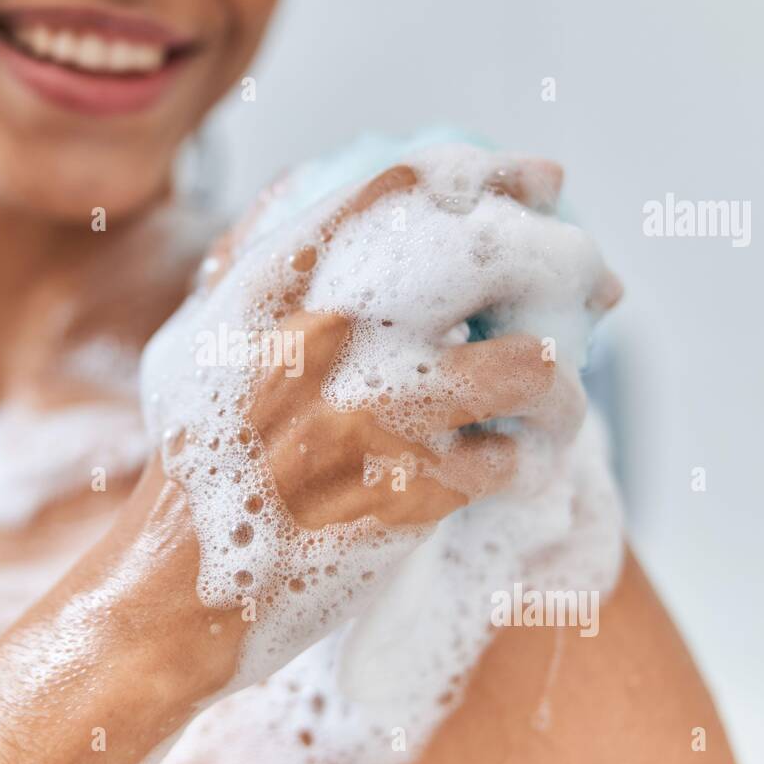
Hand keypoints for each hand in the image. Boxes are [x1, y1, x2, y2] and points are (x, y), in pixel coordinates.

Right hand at [140, 149, 618, 683]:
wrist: (170, 589)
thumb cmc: (190, 464)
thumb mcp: (198, 343)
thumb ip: (258, 270)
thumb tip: (321, 202)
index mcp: (277, 284)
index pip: (408, 187)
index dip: (497, 173)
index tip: (545, 179)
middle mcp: (330, 334)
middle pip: (492, 252)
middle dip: (567, 258)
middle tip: (593, 284)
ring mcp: (372, 415)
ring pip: (529, 362)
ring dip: (559, 382)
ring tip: (552, 402)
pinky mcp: (407, 497)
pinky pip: (512, 460)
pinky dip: (524, 463)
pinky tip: (508, 469)